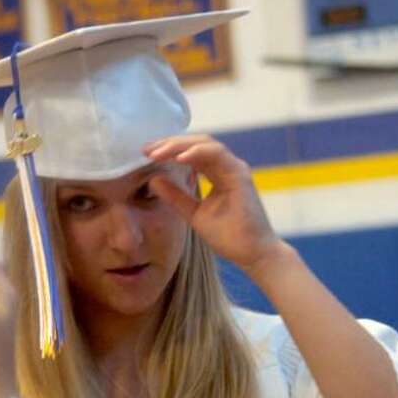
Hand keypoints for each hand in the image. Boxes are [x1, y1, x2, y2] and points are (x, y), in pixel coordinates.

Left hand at [143, 135, 287, 276]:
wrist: (252, 254)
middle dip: (170, 143)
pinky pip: (217, 155)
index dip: (168, 150)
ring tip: (157, 152)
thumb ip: (175, 196)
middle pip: (196, 143)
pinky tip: (178, 158)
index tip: (145, 153)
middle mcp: (227, 167)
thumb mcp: (193, 213)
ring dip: (179, 146)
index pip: (191, 152)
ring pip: (206, 143)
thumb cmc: (228, 236)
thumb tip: (153, 180)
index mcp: (218, 173)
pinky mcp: (240, 175)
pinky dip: (197, 153)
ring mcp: (235, 168)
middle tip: (146, 149)